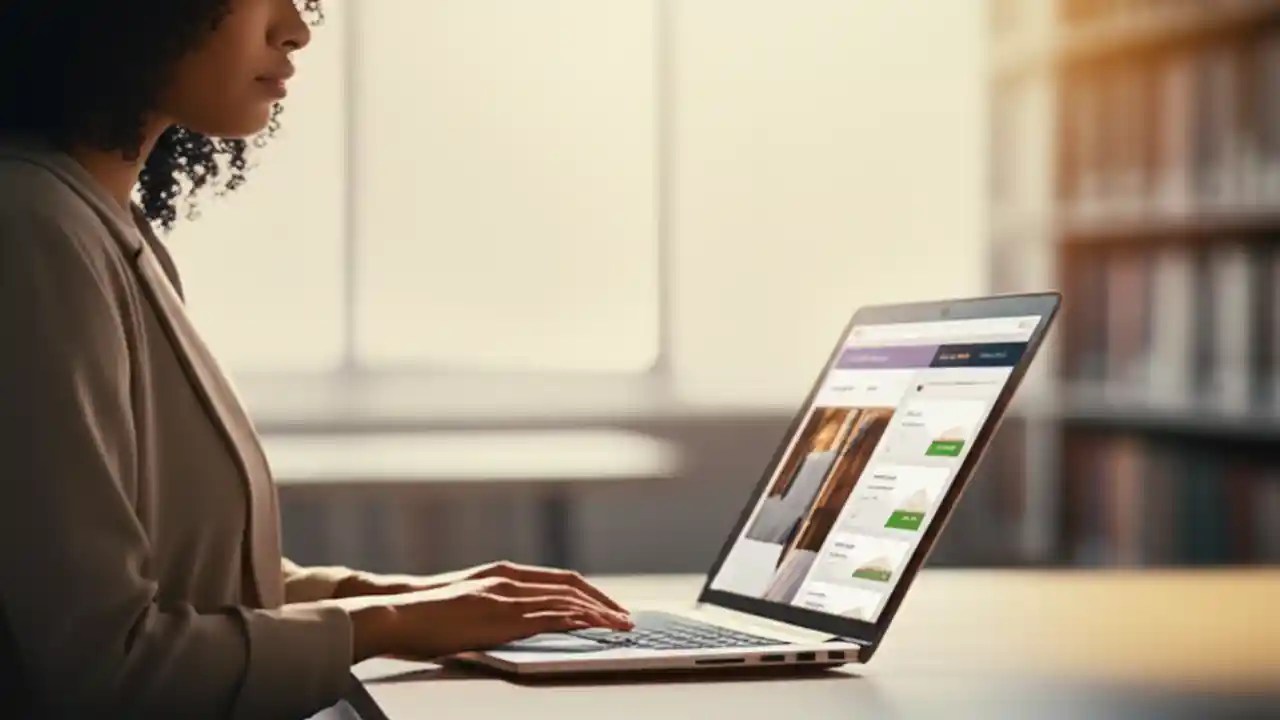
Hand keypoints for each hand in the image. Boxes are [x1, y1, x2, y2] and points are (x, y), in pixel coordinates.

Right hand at [338, 560, 627, 613]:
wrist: (397, 611)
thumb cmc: (429, 613)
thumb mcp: (471, 600)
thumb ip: (499, 604)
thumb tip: (525, 619)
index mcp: (504, 573)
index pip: (561, 580)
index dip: (591, 593)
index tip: (611, 608)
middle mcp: (509, 579)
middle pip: (571, 586)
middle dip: (603, 603)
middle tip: (626, 619)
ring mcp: (505, 596)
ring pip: (564, 600)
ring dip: (598, 614)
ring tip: (621, 627)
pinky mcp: (498, 616)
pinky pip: (546, 617)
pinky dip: (574, 622)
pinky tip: (591, 630)